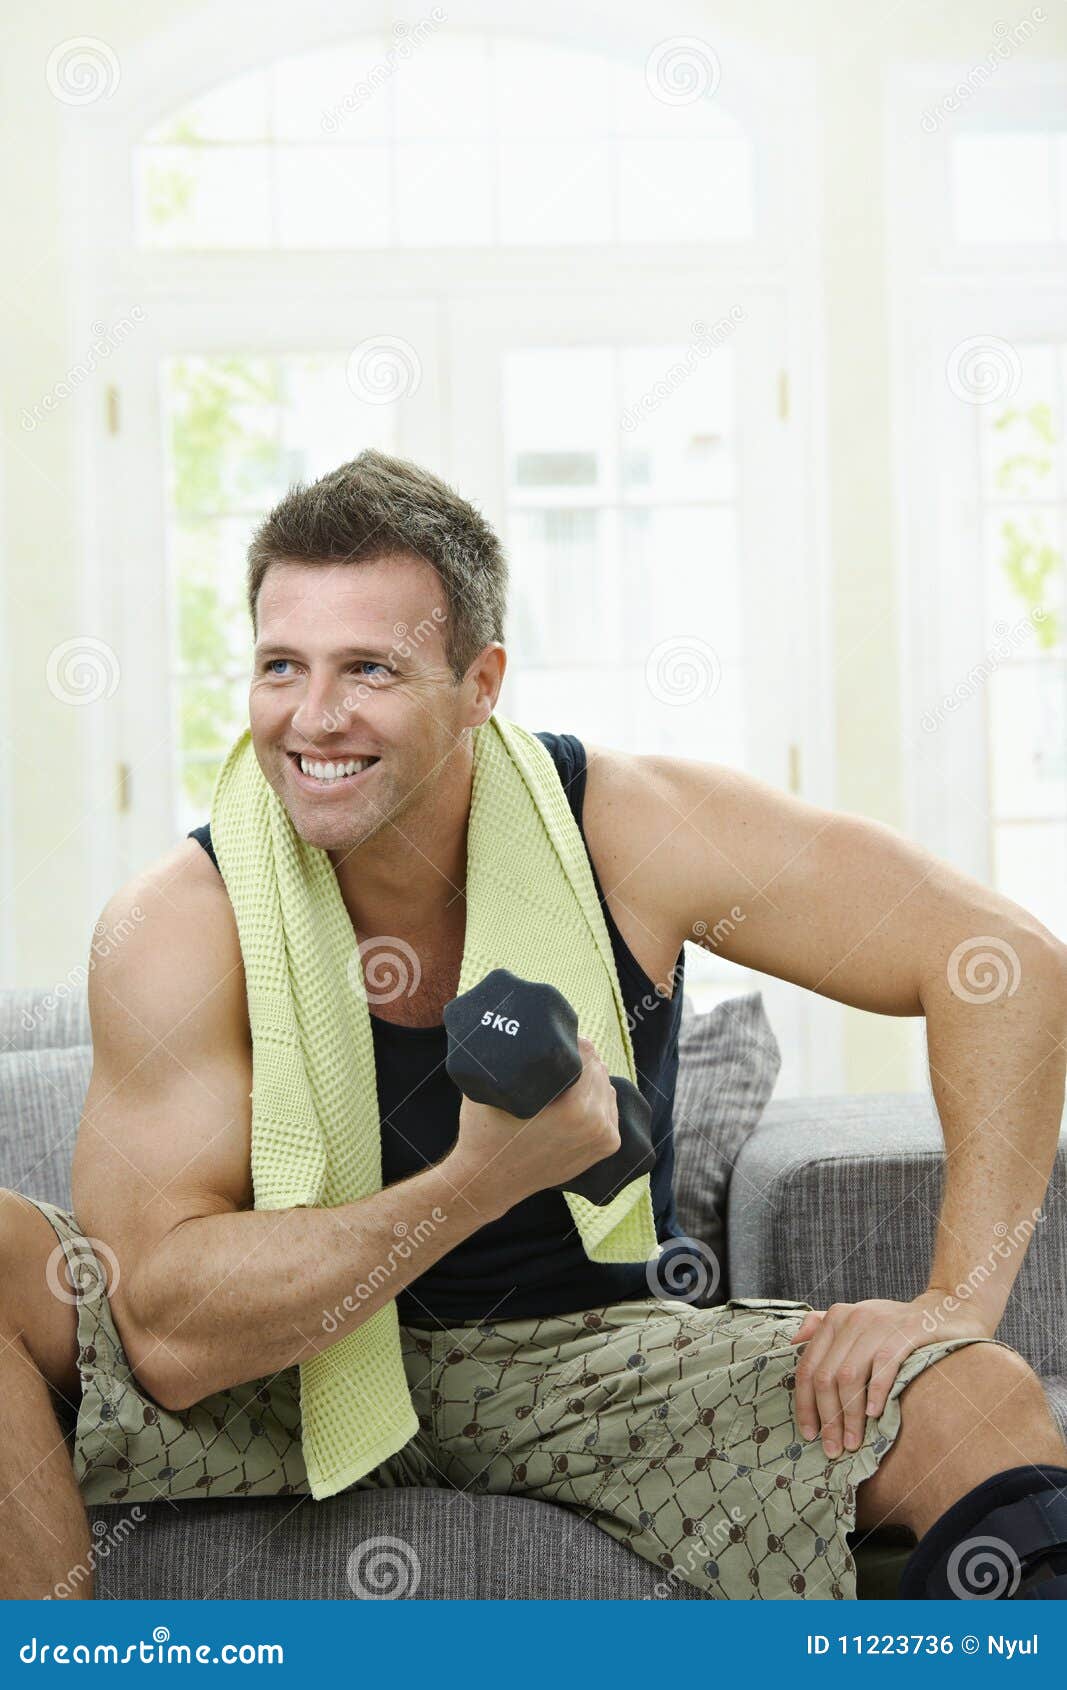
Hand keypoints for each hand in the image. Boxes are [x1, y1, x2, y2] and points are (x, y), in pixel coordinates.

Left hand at [789, 1292, 994, 1457]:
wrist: (945, 1310)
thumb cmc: (896, 1326)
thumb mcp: (857, 1321)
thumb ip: (823, 1328)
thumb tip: (793, 1342)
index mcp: (835, 1318)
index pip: (807, 1366)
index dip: (804, 1404)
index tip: (809, 1434)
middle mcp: (852, 1318)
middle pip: (825, 1376)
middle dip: (827, 1418)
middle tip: (833, 1449)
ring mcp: (878, 1324)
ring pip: (849, 1377)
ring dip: (849, 1416)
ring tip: (853, 1442)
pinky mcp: (905, 1333)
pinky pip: (882, 1368)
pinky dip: (875, 1393)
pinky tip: (875, 1415)